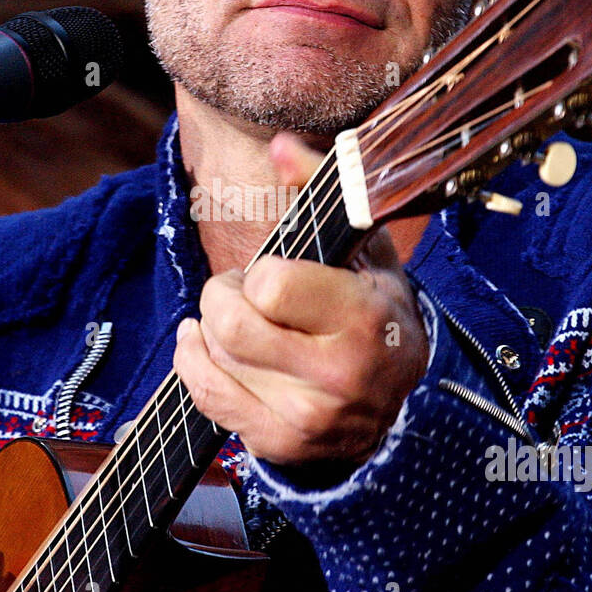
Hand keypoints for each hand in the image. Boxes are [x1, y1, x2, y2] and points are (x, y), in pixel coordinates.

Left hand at [173, 134, 428, 466]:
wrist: (394, 402)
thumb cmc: (373, 314)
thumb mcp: (364, 248)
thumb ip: (323, 191)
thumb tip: (282, 145)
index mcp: (363, 319)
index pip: (268, 285)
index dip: (262, 273)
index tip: (277, 274)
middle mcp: (338, 376)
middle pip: (229, 323)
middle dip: (225, 297)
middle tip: (248, 294)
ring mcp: (307, 418)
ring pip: (213, 357)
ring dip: (215, 331)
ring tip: (247, 325)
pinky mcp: (279, 445)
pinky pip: (205, 397)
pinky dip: (197, 363)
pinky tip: (213, 348)